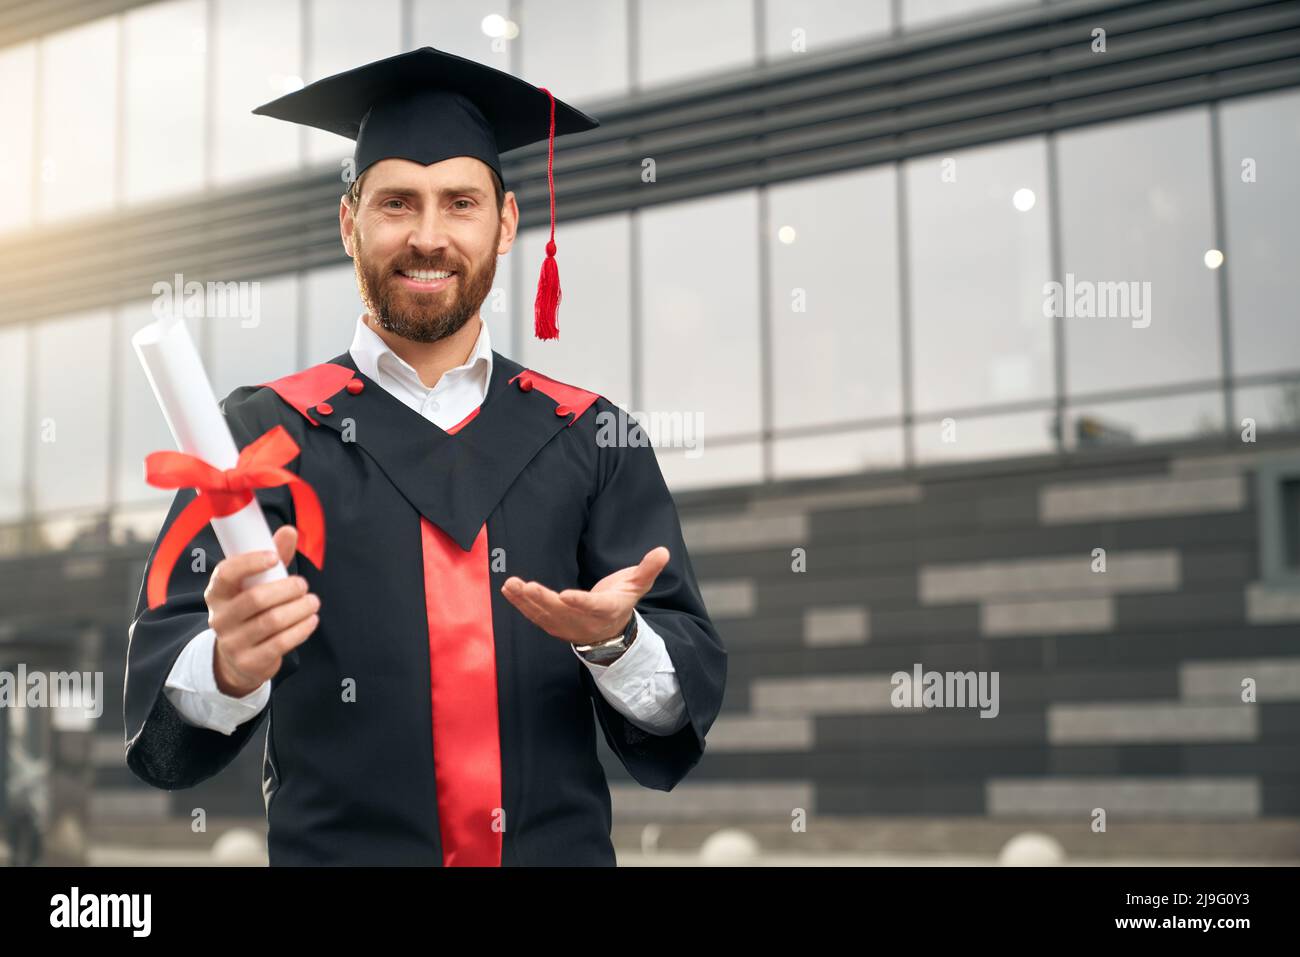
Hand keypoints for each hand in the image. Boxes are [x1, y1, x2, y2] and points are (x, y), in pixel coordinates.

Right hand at [205, 525, 320, 697]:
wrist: (238, 658)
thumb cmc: (252, 611)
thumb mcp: (257, 584)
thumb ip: (273, 558)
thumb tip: (289, 530)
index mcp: (217, 593)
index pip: (226, 573)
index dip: (250, 563)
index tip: (274, 557)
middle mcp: (219, 617)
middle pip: (255, 599)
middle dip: (286, 589)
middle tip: (304, 585)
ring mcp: (232, 642)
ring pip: (270, 622)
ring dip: (298, 609)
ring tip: (313, 602)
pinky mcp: (250, 662)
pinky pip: (280, 644)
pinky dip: (300, 630)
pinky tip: (311, 620)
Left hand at [501, 546, 669, 645]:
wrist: (609, 632)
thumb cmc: (621, 601)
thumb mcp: (638, 585)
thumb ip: (648, 569)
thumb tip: (663, 552)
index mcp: (606, 610)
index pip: (593, 607)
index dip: (580, 602)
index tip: (565, 595)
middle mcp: (583, 621)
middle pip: (562, 612)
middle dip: (544, 600)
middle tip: (529, 586)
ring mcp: (565, 625)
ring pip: (543, 614)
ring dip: (526, 600)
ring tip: (513, 585)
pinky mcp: (552, 624)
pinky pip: (534, 615)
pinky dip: (520, 603)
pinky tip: (509, 589)